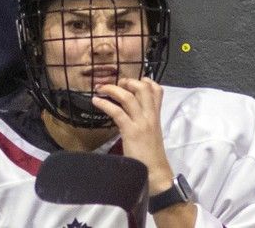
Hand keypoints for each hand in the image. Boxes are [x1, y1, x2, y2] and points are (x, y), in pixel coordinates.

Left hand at [91, 78, 173, 195]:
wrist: (156, 175)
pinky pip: (117, 111)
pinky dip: (104, 103)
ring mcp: (142, 123)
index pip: (158, 91)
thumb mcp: (151, 134)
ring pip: (129, 96)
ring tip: (100, 88)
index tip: (131, 80)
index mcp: (156, 117)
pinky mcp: (132, 131)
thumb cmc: (151, 157)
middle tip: (115, 84)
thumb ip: (143, 122)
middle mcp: (150, 116)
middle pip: (144, 88)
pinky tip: (96, 101)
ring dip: (112, 89)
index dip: (145, 81)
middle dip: (128, 81)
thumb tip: (128, 114)